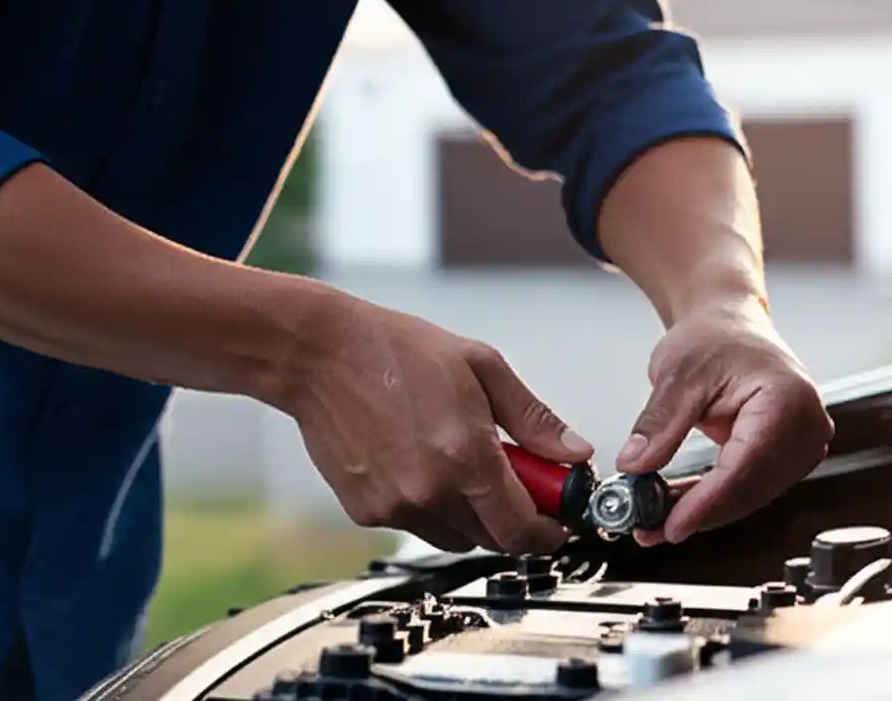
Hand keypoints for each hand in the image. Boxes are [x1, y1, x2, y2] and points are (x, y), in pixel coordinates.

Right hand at [281, 292, 594, 554]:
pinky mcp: (366, 512)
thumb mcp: (481, 366)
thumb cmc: (394, 351)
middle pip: (492, 539)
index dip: (546, 533)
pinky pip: (415, 524)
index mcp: (466, 455)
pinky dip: (429, 506)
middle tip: (511, 481)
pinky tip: (416, 462)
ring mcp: (396, 506)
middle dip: (511, 518)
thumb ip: (532, 418)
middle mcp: (431, 490)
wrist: (319, 355)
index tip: (555, 523)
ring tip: (456, 462)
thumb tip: (572, 452)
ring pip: (454, 537)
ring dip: (470, 514)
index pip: (521, 529)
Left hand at [616, 299, 832, 545]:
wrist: (729, 324)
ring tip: (653, 519)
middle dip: (699, 514)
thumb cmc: (716, 335)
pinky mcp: (782, 456)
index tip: (673, 525)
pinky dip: (709, 498)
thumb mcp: (678, 374)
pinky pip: (745, 486)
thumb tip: (636, 465)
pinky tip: (674, 507)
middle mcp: (805, 427)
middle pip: (750, 490)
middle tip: (650, 528)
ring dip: (702, 511)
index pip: (746, 468)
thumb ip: (659, 424)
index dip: (707, 504)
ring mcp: (798, 444)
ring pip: (748, 495)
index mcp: (787, 401)